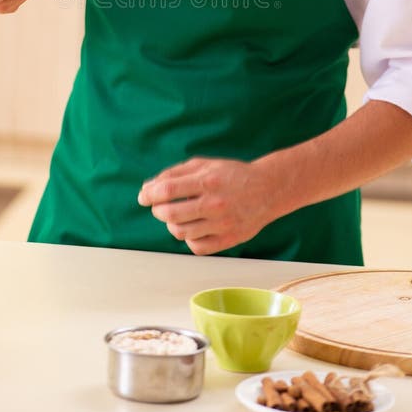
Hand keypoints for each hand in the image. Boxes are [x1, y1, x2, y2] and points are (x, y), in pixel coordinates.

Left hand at [138, 156, 272, 254]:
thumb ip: (175, 173)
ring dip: (171, 224)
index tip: (143, 197)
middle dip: (157, 210)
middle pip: (171, 214)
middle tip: (159, 207)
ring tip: (177, 216)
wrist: (268, 189)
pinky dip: (188, 239)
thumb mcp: (205, 164)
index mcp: (207, 181)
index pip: (168, 190)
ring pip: (181, 232)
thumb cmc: (232, 175)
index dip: (149, 194)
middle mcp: (215, 203)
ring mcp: (222, 224)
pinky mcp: (229, 240)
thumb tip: (149, 187)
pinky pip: (197, 247)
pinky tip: (192, 228)